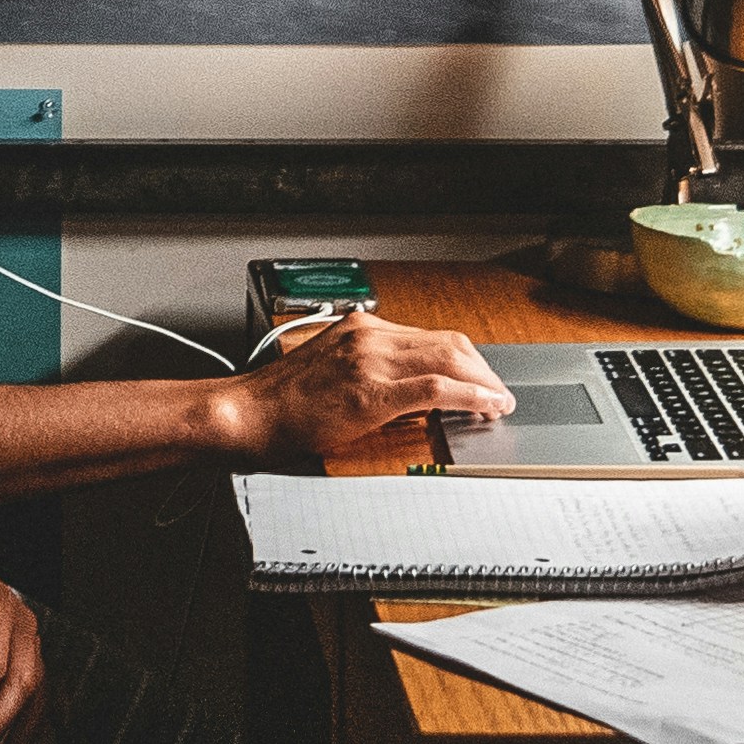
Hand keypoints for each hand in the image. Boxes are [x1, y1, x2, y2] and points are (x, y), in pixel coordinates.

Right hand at [223, 309, 512, 461]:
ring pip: (449, 360)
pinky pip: (436, 389)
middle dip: (482, 370)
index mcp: (359, 329)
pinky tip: (484, 408)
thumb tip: (409, 391)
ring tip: (497, 404)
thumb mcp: (329, 371)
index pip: (430, 336)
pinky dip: (469, 397)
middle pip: (448, 343)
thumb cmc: (279, 402)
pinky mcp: (371, 393)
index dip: (464, 359)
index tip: (478, 378)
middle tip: (497, 393)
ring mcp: (370, 361)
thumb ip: (367, 370)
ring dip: (483, 383)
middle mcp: (369, 336)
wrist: (246, 415)